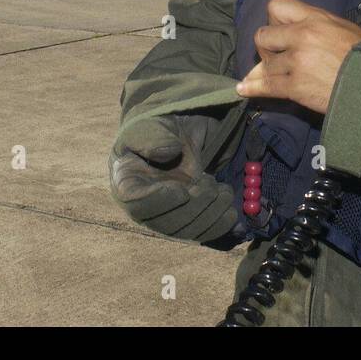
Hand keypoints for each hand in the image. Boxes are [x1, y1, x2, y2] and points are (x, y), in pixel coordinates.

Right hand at [109, 114, 237, 242]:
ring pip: (186, 231)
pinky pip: (201, 234)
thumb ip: (154, 137)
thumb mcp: (153, 125)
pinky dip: (219, 227)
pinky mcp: (187, 222)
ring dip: (210, 216)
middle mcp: (144, 207)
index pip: (136, 204)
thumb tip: (165, 153)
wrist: (177, 137)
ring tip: (224, 191)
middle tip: (211, 184)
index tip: (182, 191)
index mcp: (126, 183)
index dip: (160, 202)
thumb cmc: (159, 130)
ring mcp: (166, 217)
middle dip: (193, 207)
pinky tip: (233, 214)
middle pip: (165, 224)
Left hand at [235, 0, 360, 114]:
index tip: (279, 30)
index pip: (276, 6)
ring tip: (265, 76)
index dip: (274, 19)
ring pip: (264, 63)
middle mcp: (301, 36)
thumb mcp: (344, 28)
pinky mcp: (295, 86)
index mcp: (314, 18)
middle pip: (263, 35)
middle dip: (267, 46)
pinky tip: (243, 89)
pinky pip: (266, 86)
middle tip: (277, 56)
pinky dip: (253, 88)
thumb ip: (319, 25)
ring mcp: (296, 62)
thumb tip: (299, 30)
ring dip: (264, 70)